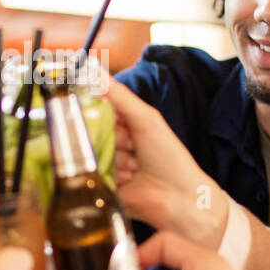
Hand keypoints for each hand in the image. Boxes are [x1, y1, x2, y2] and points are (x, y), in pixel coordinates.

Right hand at [106, 80, 228, 249]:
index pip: (97, 109)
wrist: (179, 199)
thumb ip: (119, 96)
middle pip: (91, 132)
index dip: (94, 108)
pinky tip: (129, 180)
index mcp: (125, 124)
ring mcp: (108, 166)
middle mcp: (114, 144)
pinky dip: (110, 176)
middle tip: (131, 145)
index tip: (90, 106)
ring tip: (135, 167)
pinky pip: (93, 176)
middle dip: (109, 138)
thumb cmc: (169, 157)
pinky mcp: (103, 187)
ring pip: (93, 154)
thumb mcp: (145, 119)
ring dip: (115, 160)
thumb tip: (95, 70)